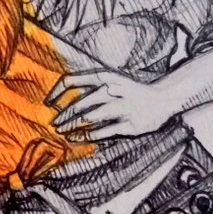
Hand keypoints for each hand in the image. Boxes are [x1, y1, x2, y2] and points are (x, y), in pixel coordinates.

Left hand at [47, 70, 179, 140]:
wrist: (164, 98)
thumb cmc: (130, 90)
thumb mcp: (112, 80)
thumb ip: (90, 87)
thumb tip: (61, 98)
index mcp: (106, 76)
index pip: (72, 80)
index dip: (57, 92)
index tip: (48, 103)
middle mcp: (113, 90)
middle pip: (80, 103)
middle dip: (64, 115)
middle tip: (54, 123)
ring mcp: (122, 107)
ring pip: (90, 117)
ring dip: (72, 126)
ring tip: (62, 131)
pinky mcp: (130, 125)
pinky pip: (104, 131)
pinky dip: (88, 135)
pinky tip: (77, 137)